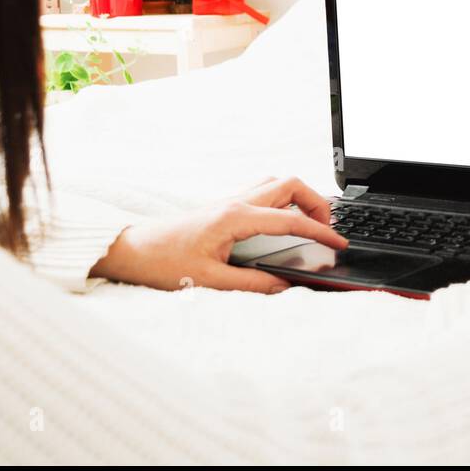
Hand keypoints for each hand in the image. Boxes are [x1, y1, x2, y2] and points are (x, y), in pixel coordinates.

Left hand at [90, 177, 345, 293]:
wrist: (131, 250)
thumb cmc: (162, 262)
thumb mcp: (209, 281)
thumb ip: (252, 285)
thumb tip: (284, 287)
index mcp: (235, 217)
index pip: (291, 219)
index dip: (320, 231)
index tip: (338, 243)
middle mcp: (234, 202)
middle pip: (290, 184)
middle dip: (317, 202)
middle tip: (327, 228)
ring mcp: (229, 201)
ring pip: (277, 183)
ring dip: (300, 197)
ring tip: (311, 223)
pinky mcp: (223, 208)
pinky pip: (263, 193)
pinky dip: (283, 202)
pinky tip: (284, 224)